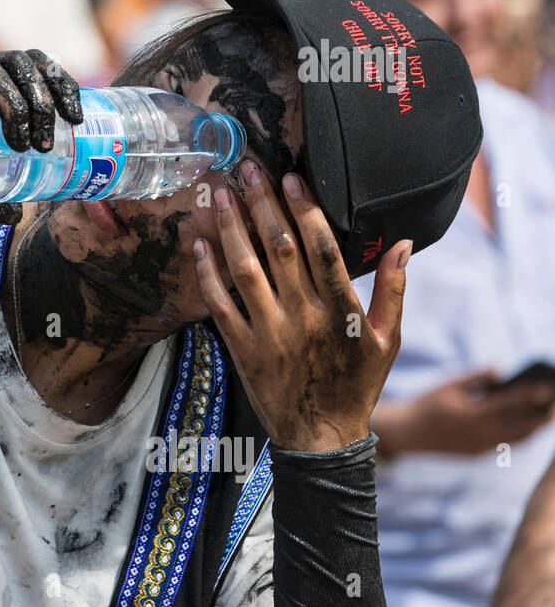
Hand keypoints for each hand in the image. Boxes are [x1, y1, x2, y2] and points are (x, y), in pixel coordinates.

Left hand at [192, 162, 410, 451]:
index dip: (305, 210)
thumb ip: (395, 290)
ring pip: (246, 270)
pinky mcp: (242, 348)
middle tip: (248, 169)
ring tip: (222, 195)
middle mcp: (304, 316)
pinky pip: (220, 304)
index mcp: (342, 310)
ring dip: (232, 229)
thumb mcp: (388, 341)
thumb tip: (406, 243)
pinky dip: (208, 273)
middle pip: (280, 248)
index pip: (322, 249)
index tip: (291, 178)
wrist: (320, 437)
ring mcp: (270, 332)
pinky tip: (200, 244)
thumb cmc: (356, 384)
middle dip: (262, 205)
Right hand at [376, 370, 554, 456]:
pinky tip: (526, 425)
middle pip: (522, 427)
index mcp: (472, 414)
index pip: (510, 403)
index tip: (548, 388)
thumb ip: (477, 377)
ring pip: (518, 440)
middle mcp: (479, 434)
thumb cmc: (429, 403)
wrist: (408, 433)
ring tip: (546, 416)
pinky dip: (519, 435)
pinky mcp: (477, 454)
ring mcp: (479, 447)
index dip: (531, 395)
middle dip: (542, 417)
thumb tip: (503, 371)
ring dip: (534, 428)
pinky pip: (505, 444)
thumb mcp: (449, 385)